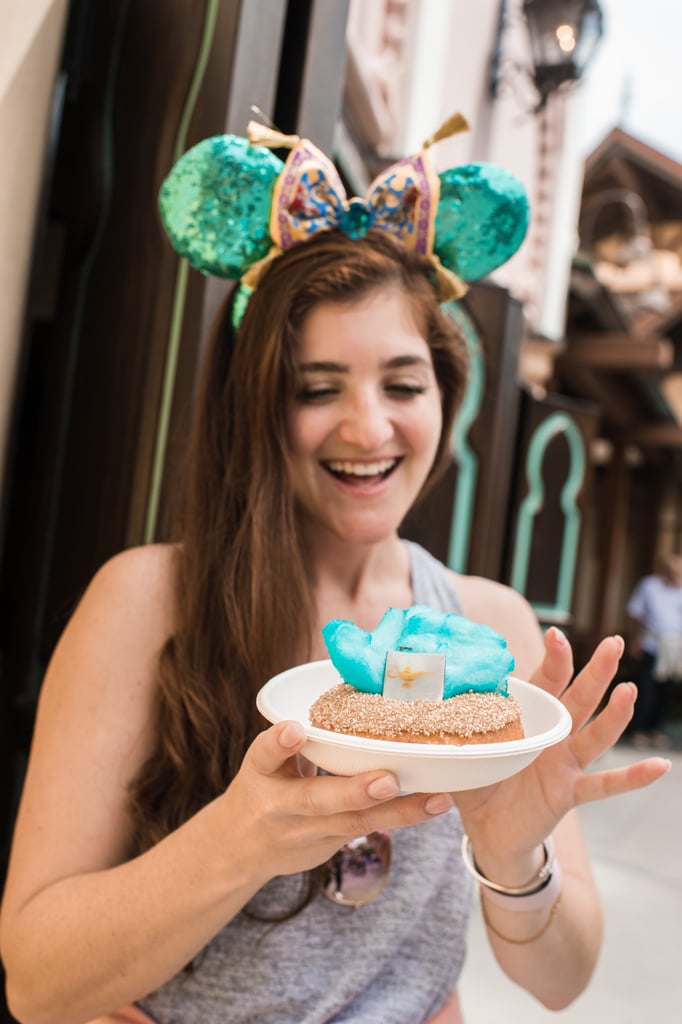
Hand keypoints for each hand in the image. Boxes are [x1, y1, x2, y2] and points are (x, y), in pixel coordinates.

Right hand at [217, 720, 454, 882]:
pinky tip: (433, 804)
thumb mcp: (266, 760)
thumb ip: (298, 738)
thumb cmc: (264, 786)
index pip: (264, 754)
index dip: (278, 742)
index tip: (295, 728)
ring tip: (435, 798)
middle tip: (387, 780)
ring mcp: (305, 833)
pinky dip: (401, 817)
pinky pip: (367, 830)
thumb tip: (349, 690)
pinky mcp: (328, 848)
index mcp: (260, 773)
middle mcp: (280, 806)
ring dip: (398, 812)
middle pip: (317, 800)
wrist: (240, 849)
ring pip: (354, 823)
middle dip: (353, 792)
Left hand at [452, 628, 670, 878]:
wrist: (487, 832)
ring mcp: (564, 764)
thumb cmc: (476, 782)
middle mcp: (551, 736)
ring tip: (629, 689)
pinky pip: (604, 785)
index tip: (556, 634)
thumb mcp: (458, 749)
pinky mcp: (569, 793)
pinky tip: (661, 766)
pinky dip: (633, 777)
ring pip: (594, 735)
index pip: (544, 682)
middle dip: (595, 670)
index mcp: (526, 719)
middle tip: (614, 642)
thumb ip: (446, 725)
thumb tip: (414, 698)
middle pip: (578, 699)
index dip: (553, 659)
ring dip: (614, 715)